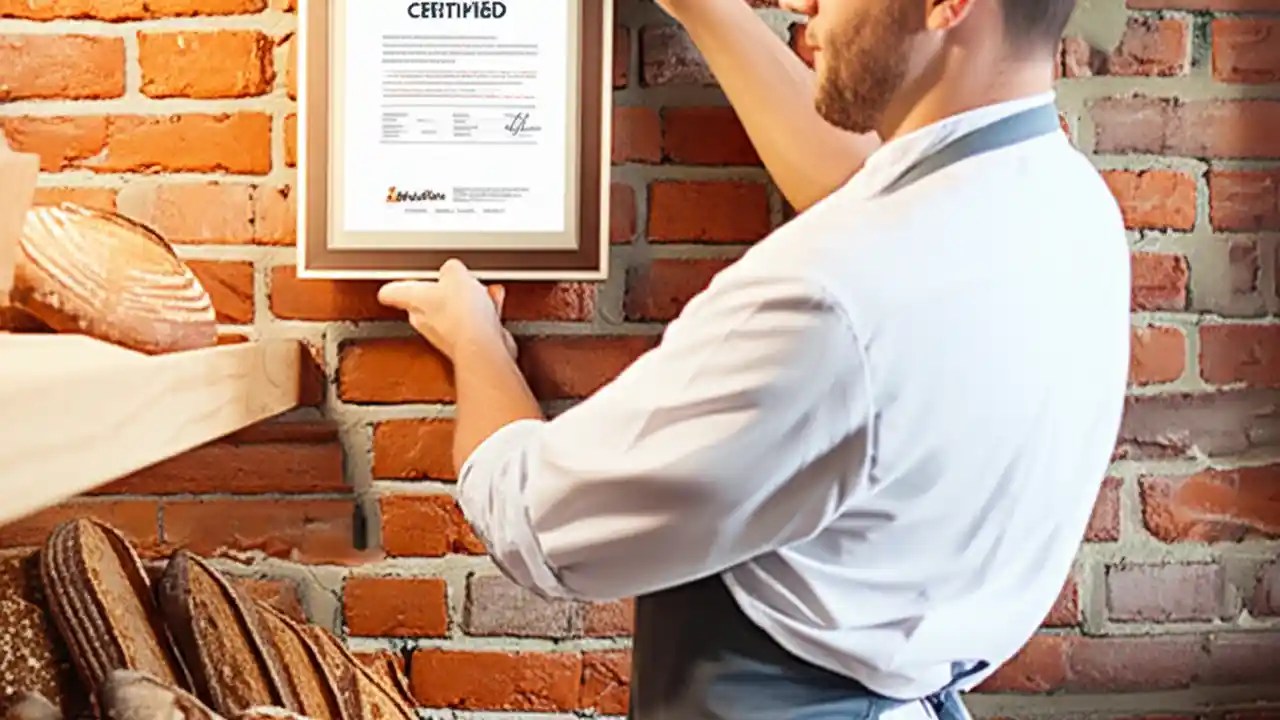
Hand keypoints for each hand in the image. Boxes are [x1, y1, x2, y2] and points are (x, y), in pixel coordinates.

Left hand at [377, 259, 516, 360]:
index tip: (397, 280)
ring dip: (465, 302)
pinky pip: (470, 323)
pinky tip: (492, 303)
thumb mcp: (456, 274)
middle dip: (442, 291)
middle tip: (454, 281)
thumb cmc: (462, 316)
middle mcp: (424, 320)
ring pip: (451, 312)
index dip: (395, 285)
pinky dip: (480, 313)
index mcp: (413, 301)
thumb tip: (453, 269)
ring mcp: (444, 334)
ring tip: (480, 291)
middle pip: (425, 302)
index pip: (390, 293)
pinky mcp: (464, 343)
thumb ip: (450, 268)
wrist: (482, 346)